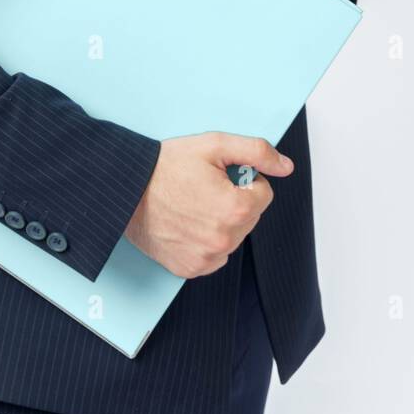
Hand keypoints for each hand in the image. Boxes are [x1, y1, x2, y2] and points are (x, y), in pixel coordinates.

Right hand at [124, 133, 293, 278]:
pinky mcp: (189, 269)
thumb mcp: (216, 145)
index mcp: (236, 210)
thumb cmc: (167, 165)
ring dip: (222, 221)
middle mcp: (224, 240)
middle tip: (205, 187)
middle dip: (235, 201)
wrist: (126, 189)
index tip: (222, 175)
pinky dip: (207, 241)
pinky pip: (214, 255)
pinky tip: (187, 223)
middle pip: (250, 217)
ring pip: (233, 236)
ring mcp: (206, 258)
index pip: (263, 194)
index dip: (245, 180)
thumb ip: (257, 152)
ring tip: (194, 204)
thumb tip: (286, 167)